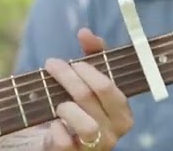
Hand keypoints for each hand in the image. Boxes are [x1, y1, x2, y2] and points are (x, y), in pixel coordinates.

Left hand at [38, 28, 132, 149]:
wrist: (53, 139)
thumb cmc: (76, 103)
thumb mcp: (86, 77)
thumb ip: (92, 54)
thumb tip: (86, 33)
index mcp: (121, 114)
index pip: (109, 88)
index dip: (89, 72)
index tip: (73, 62)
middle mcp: (112, 134)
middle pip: (90, 97)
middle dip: (67, 77)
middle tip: (52, 65)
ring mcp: (94, 148)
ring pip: (85, 124)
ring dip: (65, 106)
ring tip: (56, 102)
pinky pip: (65, 143)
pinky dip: (55, 129)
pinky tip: (51, 124)